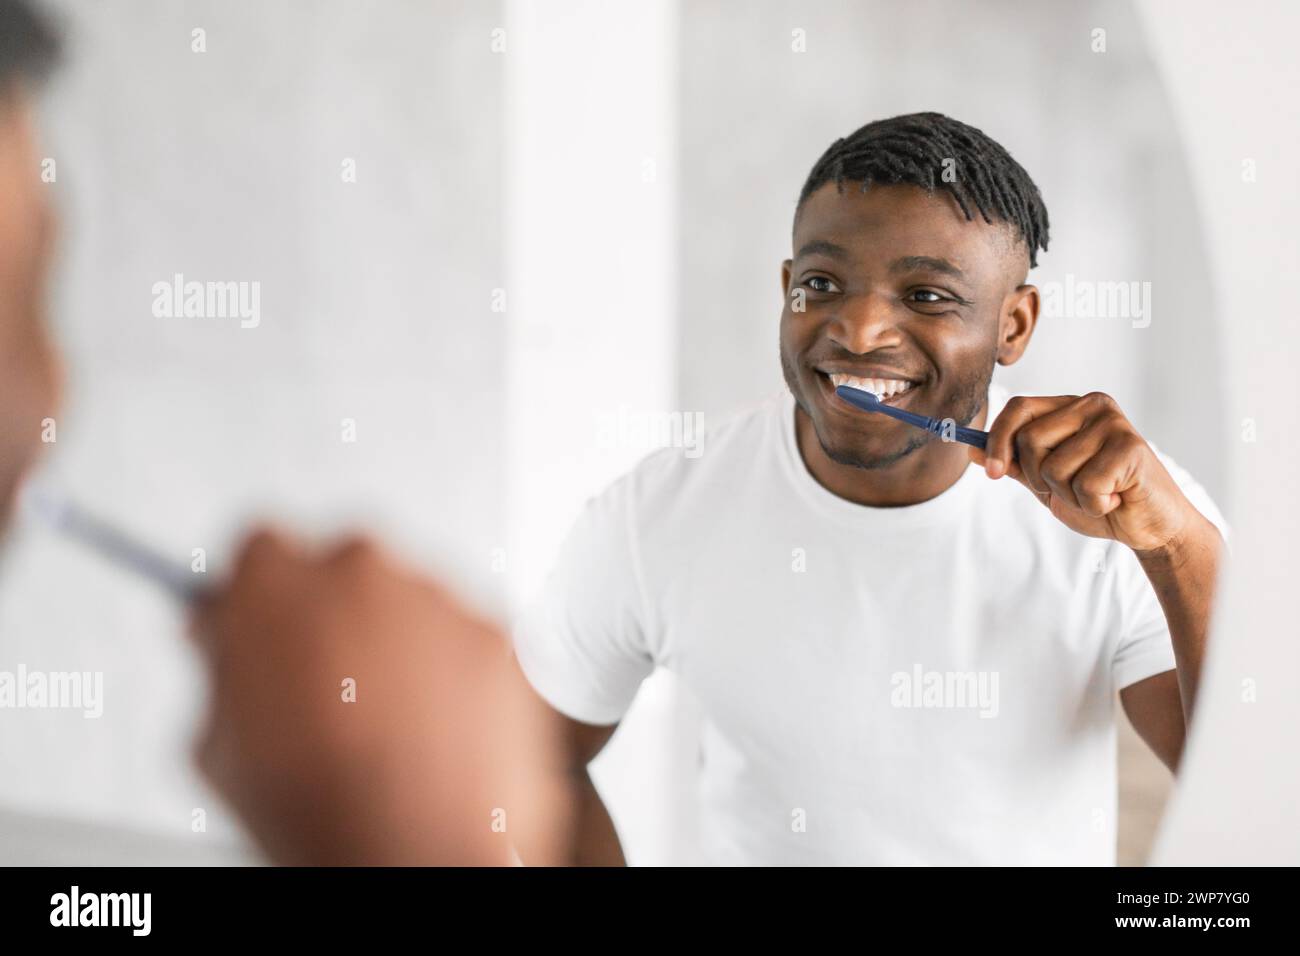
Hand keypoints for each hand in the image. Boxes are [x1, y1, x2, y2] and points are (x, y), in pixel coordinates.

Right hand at [189, 529, 529, 864]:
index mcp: (277, 581)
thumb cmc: (316, 806)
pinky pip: (465, 635)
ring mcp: (435, 594)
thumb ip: (221, 665)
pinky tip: (435, 727)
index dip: (261, 590)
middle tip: (329, 685)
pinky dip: (454, 668)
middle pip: (342, 567)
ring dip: (398, 641)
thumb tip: (222, 635)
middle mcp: (360, 567)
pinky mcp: (494, 630)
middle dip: (335, 613)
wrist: (414, 848)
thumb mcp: (217, 742)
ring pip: (410, 599)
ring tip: (388, 722)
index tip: (265, 618)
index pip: (260, 548)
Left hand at [969, 392, 1200, 553]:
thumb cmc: (1099, 500)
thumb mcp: (1046, 482)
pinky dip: (1093, 505)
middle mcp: (1092, 405)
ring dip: (1070, 496)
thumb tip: (968, 448)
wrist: (1149, 526)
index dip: (998, 442)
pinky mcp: (1132, 447)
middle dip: (1041, 479)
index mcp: (1069, 407)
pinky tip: (1115, 499)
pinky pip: (1085, 485)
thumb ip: (1014, 463)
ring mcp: (1114, 423)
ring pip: (1054, 468)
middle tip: (1072, 489)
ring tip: (1098, 494)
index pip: (1018, 409)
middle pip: (1029, 441)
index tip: (995, 474)